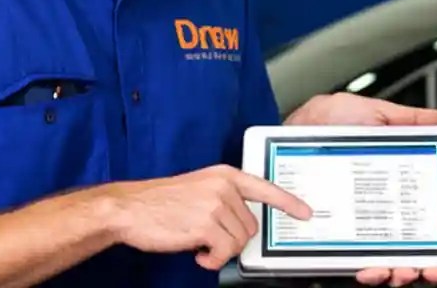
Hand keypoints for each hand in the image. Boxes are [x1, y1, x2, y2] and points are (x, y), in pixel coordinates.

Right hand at [105, 164, 311, 270]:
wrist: (130, 209)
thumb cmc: (160, 202)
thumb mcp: (198, 189)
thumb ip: (223, 198)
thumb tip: (241, 220)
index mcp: (224, 175)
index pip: (265, 188)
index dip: (288, 202)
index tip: (306, 213)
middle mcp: (224, 187)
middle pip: (251, 225)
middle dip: (233, 239)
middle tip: (209, 239)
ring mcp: (216, 204)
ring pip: (239, 241)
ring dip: (220, 251)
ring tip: (199, 244)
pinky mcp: (206, 224)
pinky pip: (224, 252)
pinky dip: (212, 260)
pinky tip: (196, 253)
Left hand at [287, 94, 436, 284]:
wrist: (295, 129)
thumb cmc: (328, 121)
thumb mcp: (371, 114)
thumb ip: (403, 120)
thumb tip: (434, 119)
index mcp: (387, 185)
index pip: (415, 221)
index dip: (432, 241)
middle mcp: (371, 209)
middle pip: (400, 247)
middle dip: (415, 265)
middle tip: (420, 266)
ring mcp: (350, 223)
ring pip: (378, 259)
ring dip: (394, 271)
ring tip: (398, 270)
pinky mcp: (328, 229)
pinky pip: (345, 258)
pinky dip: (362, 268)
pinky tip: (368, 267)